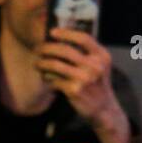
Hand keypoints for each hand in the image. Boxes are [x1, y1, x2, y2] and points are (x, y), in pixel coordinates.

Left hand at [37, 28, 130, 142]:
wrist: (104, 109)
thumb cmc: (97, 84)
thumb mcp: (100, 65)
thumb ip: (88, 52)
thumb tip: (61, 37)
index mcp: (101, 56)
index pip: (83, 38)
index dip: (66, 33)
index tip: (52, 32)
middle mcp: (94, 66)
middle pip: (65, 50)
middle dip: (48, 48)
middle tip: (38, 48)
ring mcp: (84, 79)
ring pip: (55, 64)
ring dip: (43, 63)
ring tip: (37, 63)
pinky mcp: (74, 90)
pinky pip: (54, 80)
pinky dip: (47, 78)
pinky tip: (46, 78)